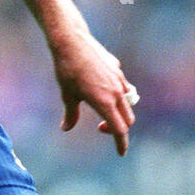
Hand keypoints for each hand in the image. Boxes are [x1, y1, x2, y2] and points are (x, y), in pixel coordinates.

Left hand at [52, 29, 136, 156]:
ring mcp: (119, 79)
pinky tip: (102, 88)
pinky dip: (118, 95)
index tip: (121, 153)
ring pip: (128, 102)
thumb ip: (71, 115)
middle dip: (119, 128)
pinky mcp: (117, 68)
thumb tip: (66, 128)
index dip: (121, 143)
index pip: (120, 129)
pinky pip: (123, 86)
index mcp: (105, 102)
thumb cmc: (67, 70)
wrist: (71, 42)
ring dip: (121, 111)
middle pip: (127, 119)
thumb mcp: (67, 95)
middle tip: (100, 128)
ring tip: (104, 110)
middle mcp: (116, 92)